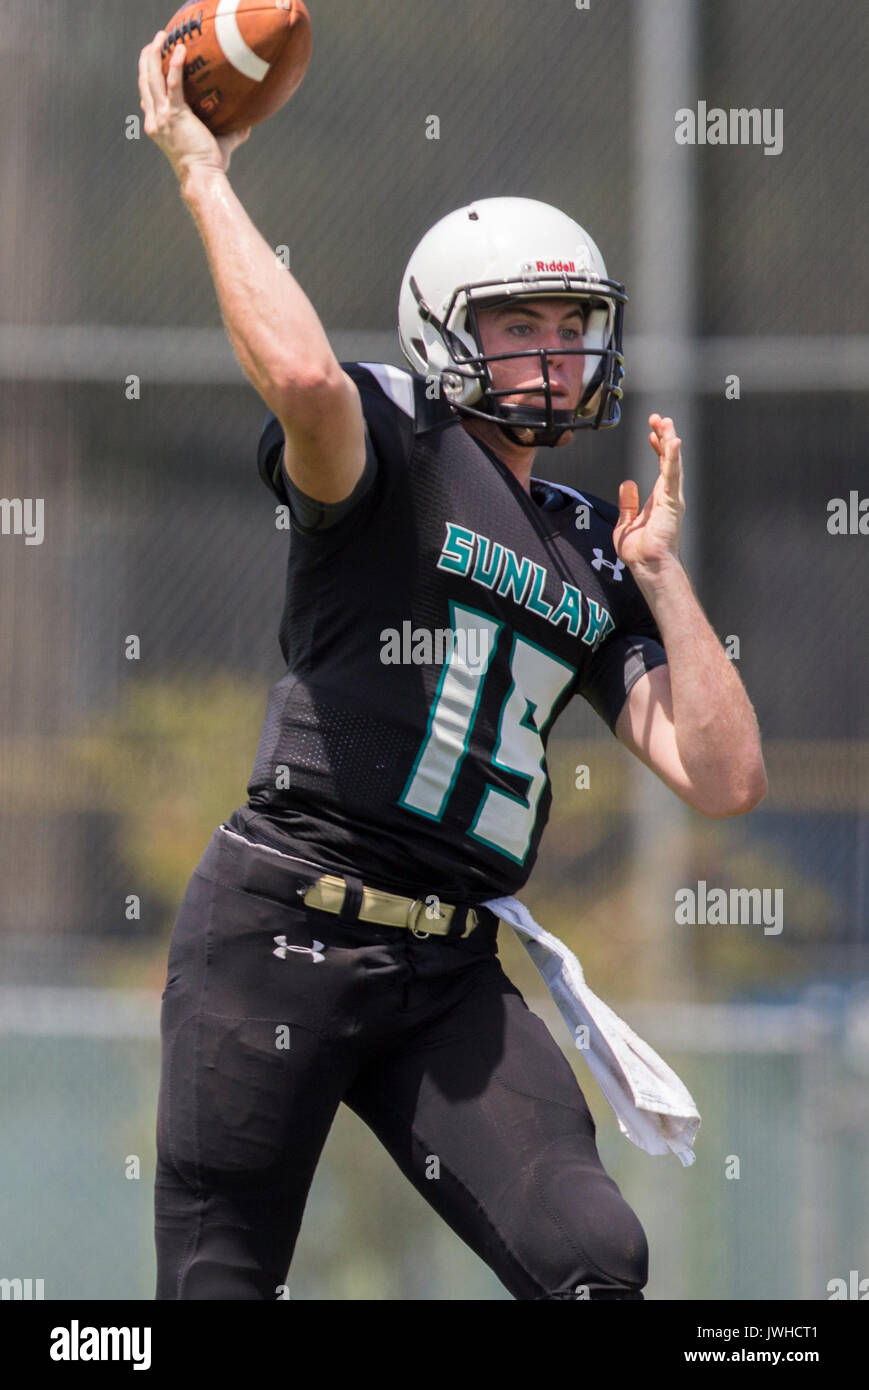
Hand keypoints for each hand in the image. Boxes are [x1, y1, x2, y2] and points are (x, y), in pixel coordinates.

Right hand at [138, 32, 250, 181]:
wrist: (203, 177)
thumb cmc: (210, 166)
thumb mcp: (218, 145)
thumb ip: (230, 134)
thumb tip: (247, 125)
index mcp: (158, 127)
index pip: (147, 98)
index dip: (147, 79)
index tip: (150, 64)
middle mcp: (155, 120)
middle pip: (145, 82)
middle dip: (147, 58)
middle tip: (155, 41)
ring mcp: (162, 117)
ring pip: (152, 78)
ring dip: (155, 54)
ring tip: (162, 37)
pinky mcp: (174, 115)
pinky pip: (172, 85)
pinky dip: (175, 66)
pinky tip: (180, 50)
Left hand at [613, 414, 684, 578]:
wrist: (647, 566)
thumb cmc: (640, 551)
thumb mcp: (627, 522)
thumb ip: (628, 503)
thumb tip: (627, 484)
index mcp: (659, 499)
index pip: (661, 466)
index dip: (657, 447)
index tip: (651, 432)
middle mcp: (669, 495)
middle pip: (669, 459)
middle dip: (664, 437)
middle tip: (658, 418)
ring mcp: (672, 497)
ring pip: (672, 462)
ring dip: (669, 440)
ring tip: (665, 422)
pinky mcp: (671, 501)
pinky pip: (672, 474)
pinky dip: (672, 457)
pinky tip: (672, 441)